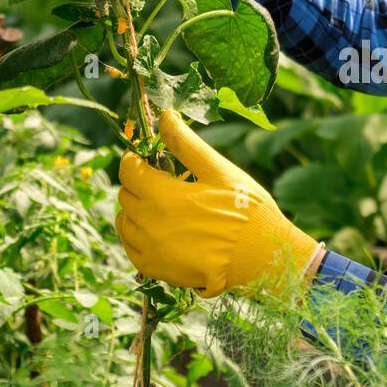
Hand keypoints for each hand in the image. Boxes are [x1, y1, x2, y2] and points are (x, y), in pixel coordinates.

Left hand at [115, 110, 322, 299]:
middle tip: (162, 182)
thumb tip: (165, 116)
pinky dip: (137, 237)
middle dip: (138, 183)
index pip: (128, 170)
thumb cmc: (246, 210)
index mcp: (162, 195)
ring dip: (135, 210)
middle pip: (125, 195)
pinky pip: (131, 249)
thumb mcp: (219, 171)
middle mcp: (148, 223)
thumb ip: (186, 144)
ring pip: (125, 222)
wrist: (262, 258)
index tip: (147, 159)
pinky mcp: (156, 269)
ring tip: (160, 207)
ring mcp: (150, 249)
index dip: (134, 160)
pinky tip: (158, 232)